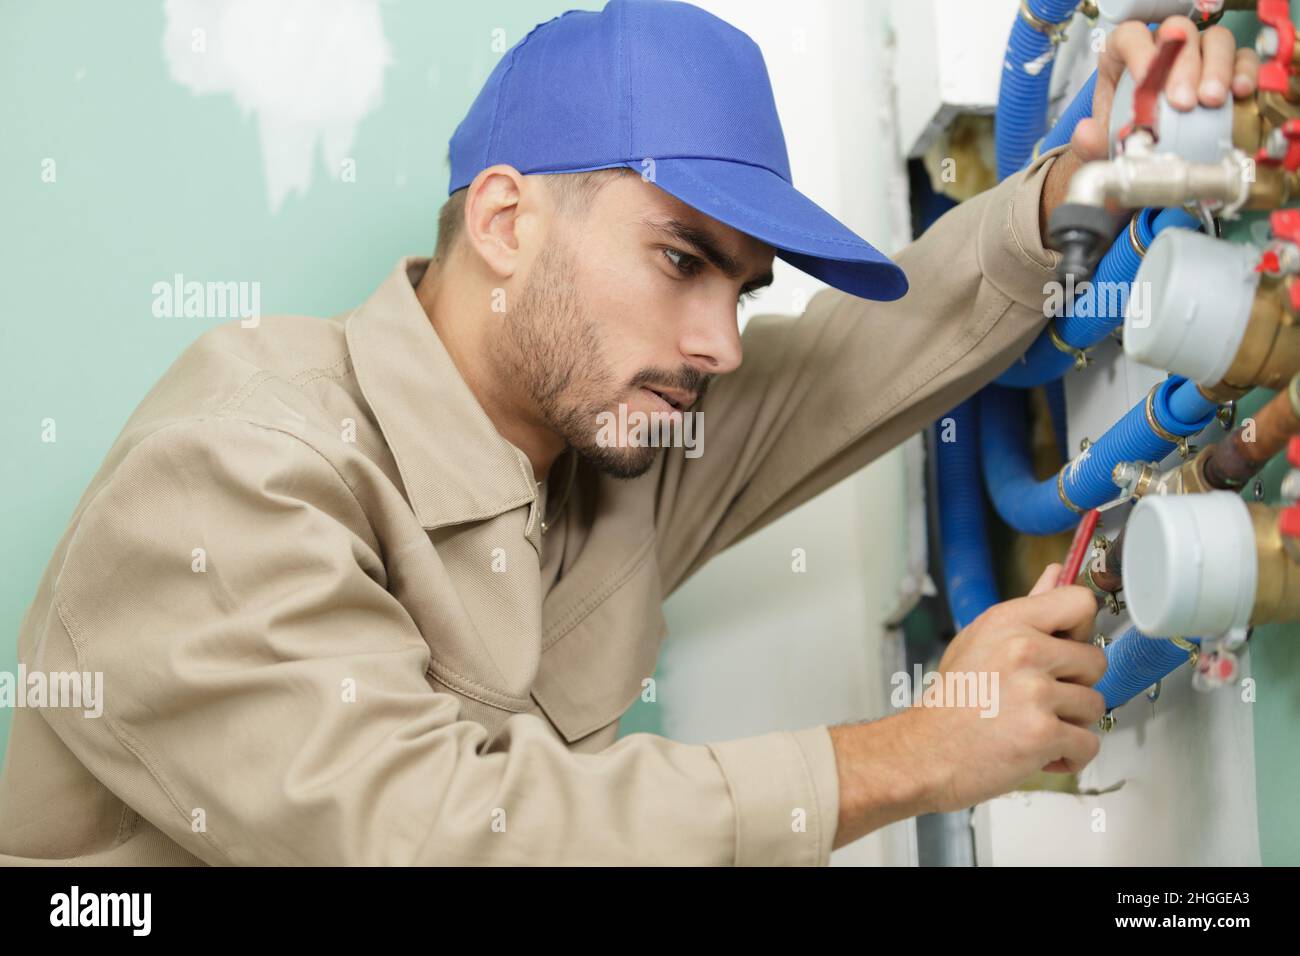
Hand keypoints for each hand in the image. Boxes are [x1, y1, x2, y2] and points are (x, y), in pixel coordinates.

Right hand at [908, 564, 1104, 810]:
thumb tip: (1055, 573)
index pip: (1081, 602)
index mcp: (1008, 621)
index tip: (1063, 649)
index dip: (1079, 630)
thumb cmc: (951, 700)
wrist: (924, 751)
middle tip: (1037, 699)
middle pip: (1096, 661)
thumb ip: (1027, 608)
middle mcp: (1024, 650)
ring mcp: (1035, 692)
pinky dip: (1067, 756)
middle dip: (1075, 686)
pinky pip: (1089, 744)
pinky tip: (1037, 751)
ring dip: (1070, 723)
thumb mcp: (980, 640)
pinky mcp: (1043, 733)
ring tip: (1031, 725)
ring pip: (1095, 706)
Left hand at [1041, 16, 1260, 232]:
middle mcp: (1162, 48)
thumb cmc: (1124, 138)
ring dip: (1216, 67)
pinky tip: (1240, 92)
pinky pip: (1242, 58)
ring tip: (1212, 101)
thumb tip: (1086, 133)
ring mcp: (1197, 55)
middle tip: (1182, 103)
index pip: (1130, 35)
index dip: (1139, 52)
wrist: (1146, 156)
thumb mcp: (1101, 143)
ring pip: (1214, 40)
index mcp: (1123, 55)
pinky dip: (1244, 71)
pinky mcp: (1226, 69)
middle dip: (1181, 67)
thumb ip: (1088, 141)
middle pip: (1177, 34)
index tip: (1145, 81)